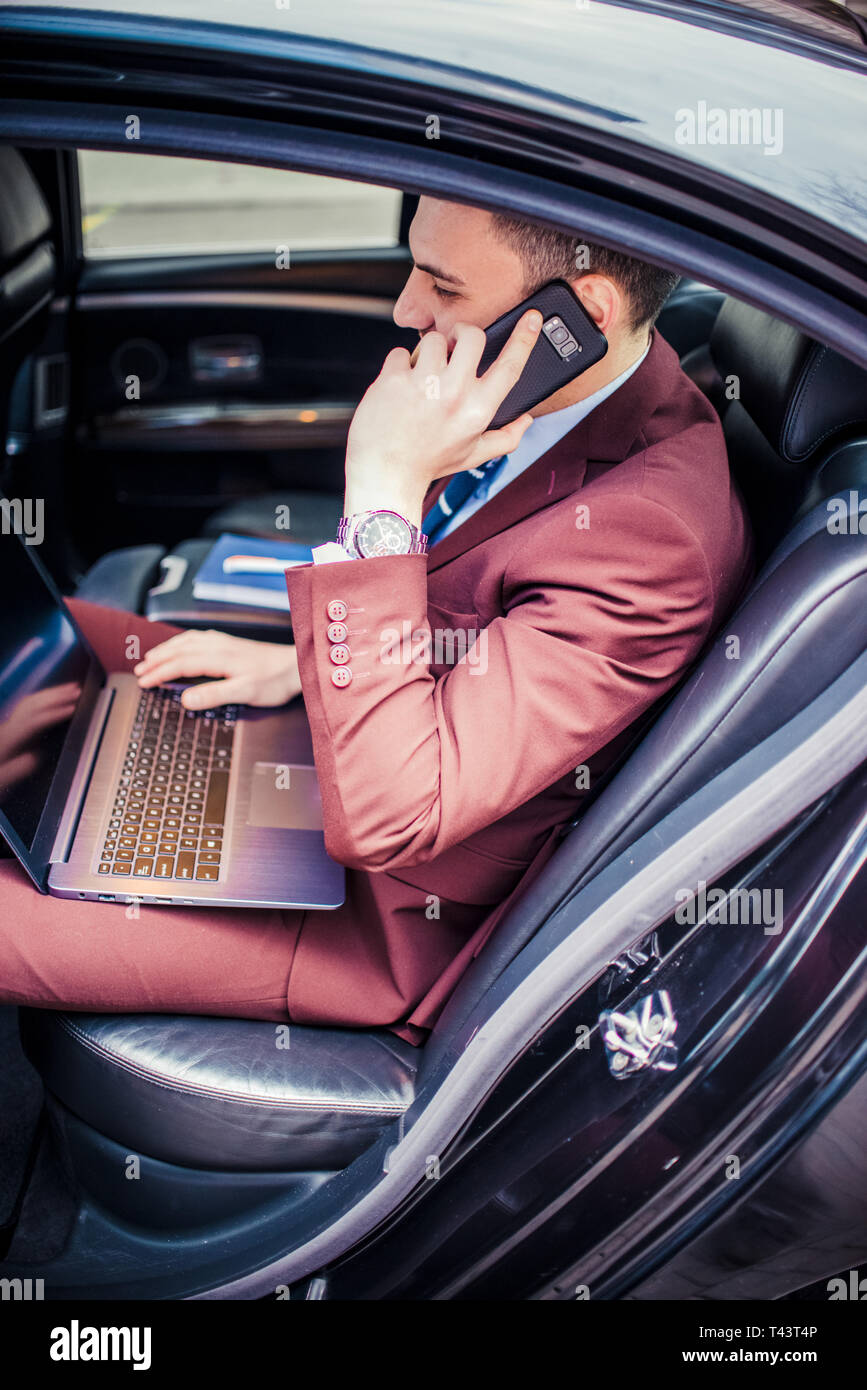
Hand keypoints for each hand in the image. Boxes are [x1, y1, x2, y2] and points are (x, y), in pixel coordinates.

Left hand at [0, 682, 79, 792]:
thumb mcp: (4, 779)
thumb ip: (20, 768)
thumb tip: (36, 755)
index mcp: (8, 740)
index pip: (35, 721)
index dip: (55, 713)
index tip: (73, 708)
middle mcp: (7, 729)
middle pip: (32, 706)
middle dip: (56, 696)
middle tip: (77, 691)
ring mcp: (7, 727)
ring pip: (29, 703)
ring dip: (51, 694)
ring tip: (71, 689)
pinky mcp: (10, 729)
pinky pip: (26, 706)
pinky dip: (42, 698)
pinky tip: (53, 697)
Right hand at [133, 630, 301, 709]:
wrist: (297, 666)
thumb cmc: (274, 681)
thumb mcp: (245, 692)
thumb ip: (214, 695)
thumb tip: (185, 699)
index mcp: (218, 658)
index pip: (180, 663)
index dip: (159, 673)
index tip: (143, 682)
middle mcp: (219, 646)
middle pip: (180, 650)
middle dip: (157, 660)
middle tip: (139, 671)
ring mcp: (225, 644)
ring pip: (188, 641)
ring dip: (168, 649)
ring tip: (152, 657)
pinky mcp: (232, 644)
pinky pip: (199, 639)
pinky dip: (183, 642)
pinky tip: (183, 645)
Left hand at [343, 309, 543, 522]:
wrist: (385, 474)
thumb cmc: (428, 463)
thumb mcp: (472, 455)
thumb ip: (504, 439)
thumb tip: (526, 420)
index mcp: (478, 411)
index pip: (510, 367)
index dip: (524, 338)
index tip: (531, 318)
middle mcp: (454, 394)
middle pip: (472, 336)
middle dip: (463, 334)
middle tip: (453, 346)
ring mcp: (423, 384)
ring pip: (434, 339)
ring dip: (428, 353)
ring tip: (421, 377)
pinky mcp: (394, 379)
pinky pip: (401, 352)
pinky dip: (399, 366)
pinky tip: (398, 387)